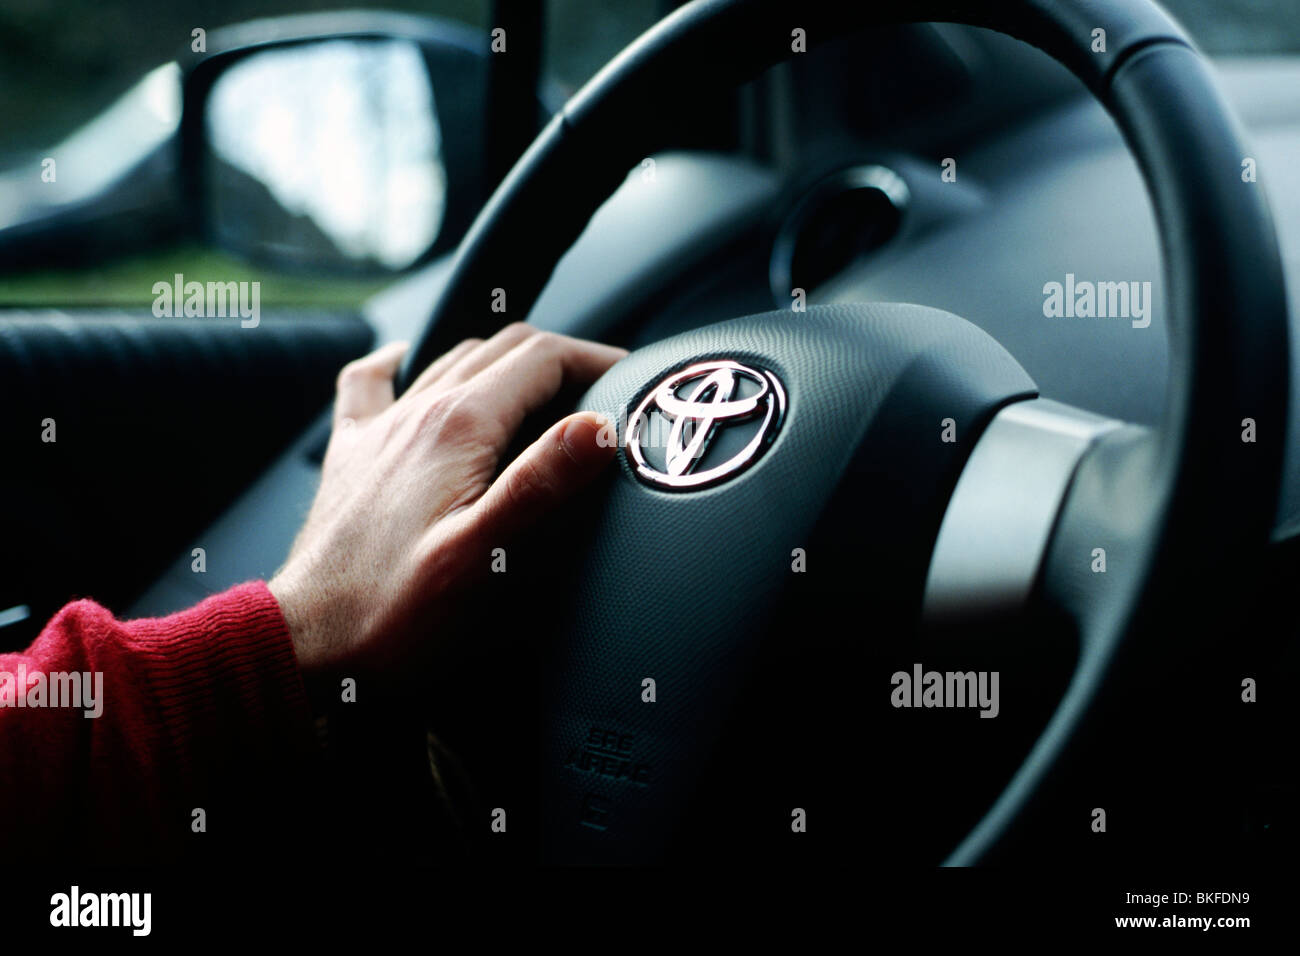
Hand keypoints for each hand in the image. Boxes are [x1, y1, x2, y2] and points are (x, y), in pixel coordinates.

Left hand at [268, 325, 625, 682]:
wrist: (304, 646)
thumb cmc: (392, 615)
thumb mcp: (484, 555)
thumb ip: (541, 483)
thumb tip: (596, 427)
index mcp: (457, 426)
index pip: (542, 357)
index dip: (595, 358)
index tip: (629, 376)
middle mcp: (416, 412)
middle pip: (502, 348)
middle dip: (561, 356)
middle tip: (603, 384)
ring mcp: (381, 429)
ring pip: (452, 358)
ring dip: (505, 359)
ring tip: (546, 384)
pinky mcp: (353, 454)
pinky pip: (373, 383)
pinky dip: (401, 364)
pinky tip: (407, 361)